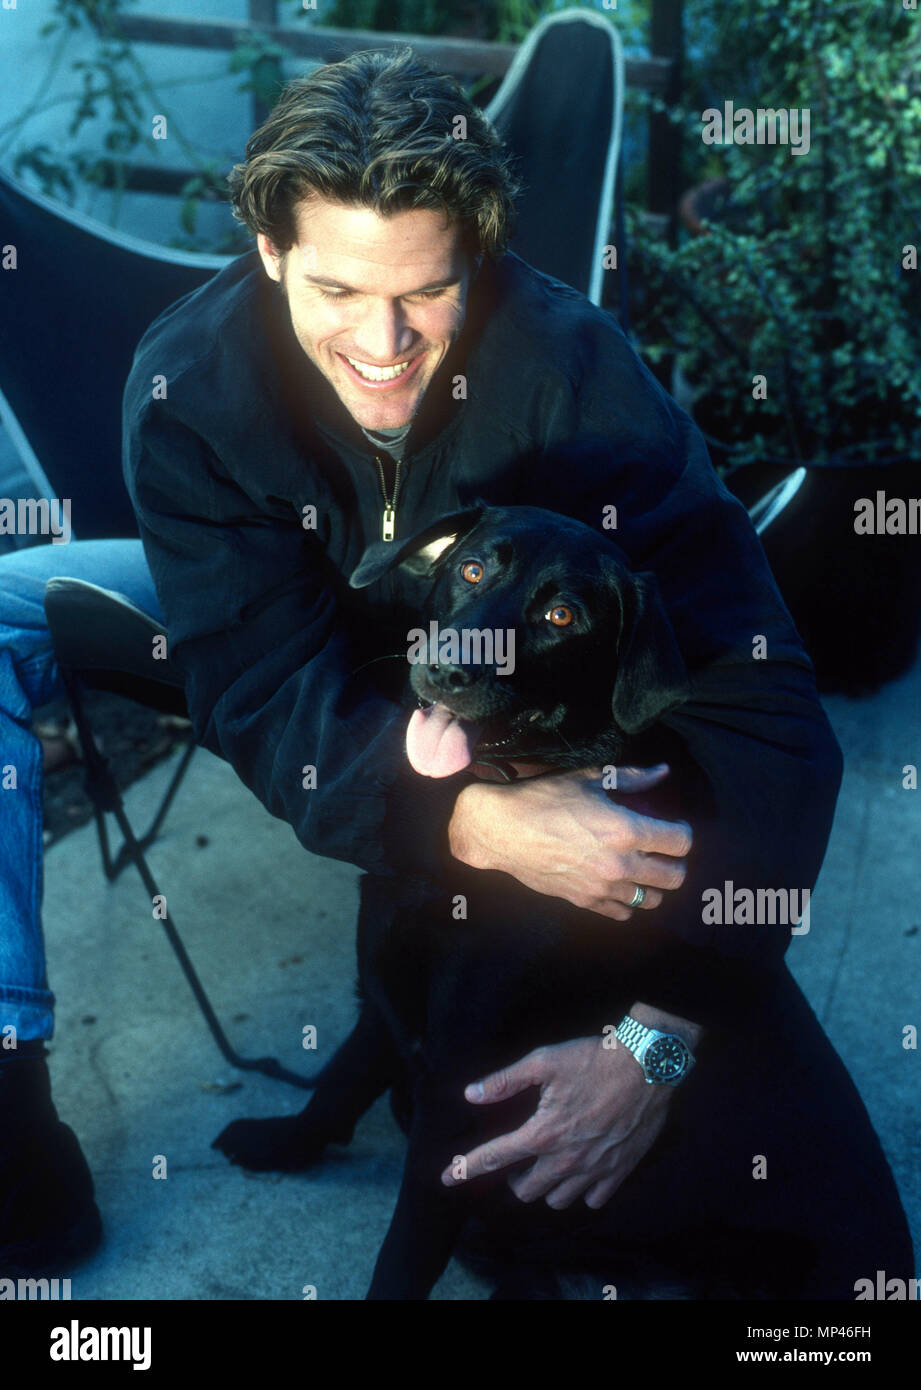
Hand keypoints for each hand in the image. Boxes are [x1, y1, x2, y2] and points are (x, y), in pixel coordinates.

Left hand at [441, 1031, 676, 1208]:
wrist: (648, 1067)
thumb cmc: (594, 1060)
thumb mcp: (545, 1061)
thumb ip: (505, 1081)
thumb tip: (470, 1094)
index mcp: (543, 1133)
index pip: (494, 1158)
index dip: (465, 1169)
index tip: (445, 1179)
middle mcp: (566, 1159)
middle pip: (526, 1190)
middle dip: (515, 1178)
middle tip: (520, 1159)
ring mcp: (594, 1170)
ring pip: (558, 1200)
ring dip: (547, 1187)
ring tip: (548, 1165)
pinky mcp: (619, 1172)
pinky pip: (593, 1200)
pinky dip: (582, 1191)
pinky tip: (581, 1172)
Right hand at [448, 763, 690, 920]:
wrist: (502, 829)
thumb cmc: (545, 798)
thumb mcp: (590, 778)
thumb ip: (632, 778)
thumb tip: (663, 771)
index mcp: (626, 830)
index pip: (681, 842)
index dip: (682, 831)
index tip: (673, 826)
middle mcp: (621, 864)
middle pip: (675, 877)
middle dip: (675, 862)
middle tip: (662, 850)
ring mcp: (603, 887)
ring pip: (652, 899)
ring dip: (653, 884)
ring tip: (642, 869)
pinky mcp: (585, 901)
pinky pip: (622, 913)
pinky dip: (627, 901)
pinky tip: (619, 884)